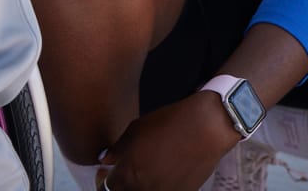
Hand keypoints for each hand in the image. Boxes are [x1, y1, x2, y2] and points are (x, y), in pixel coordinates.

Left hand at [97, 93, 238, 190]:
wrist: (204, 128)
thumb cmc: (168, 124)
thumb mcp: (135, 131)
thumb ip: (116, 150)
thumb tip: (105, 160)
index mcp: (126, 175)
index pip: (105, 190)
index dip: (103, 181)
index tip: (106, 172)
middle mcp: (142, 190)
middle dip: (120, 186)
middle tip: (124, 174)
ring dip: (140, 186)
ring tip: (145, 172)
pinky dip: (159, 186)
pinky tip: (162, 173)